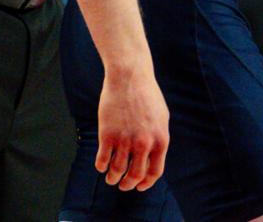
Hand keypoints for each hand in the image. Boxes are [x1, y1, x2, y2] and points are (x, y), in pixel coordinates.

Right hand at [95, 67, 168, 191]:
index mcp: (160, 140)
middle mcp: (143, 144)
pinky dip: (101, 166)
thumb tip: (153, 157)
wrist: (129, 76)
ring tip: (110, 178)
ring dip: (112, 178)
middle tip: (123, 185)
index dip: (146, 183)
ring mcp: (125, 140)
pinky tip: (101, 166)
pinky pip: (102, 159)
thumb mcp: (161, 117)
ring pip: (117, 170)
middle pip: (135, 175)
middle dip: (128, 184)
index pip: (154, 172)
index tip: (139, 186)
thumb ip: (158, 138)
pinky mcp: (107, 134)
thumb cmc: (146, 94)